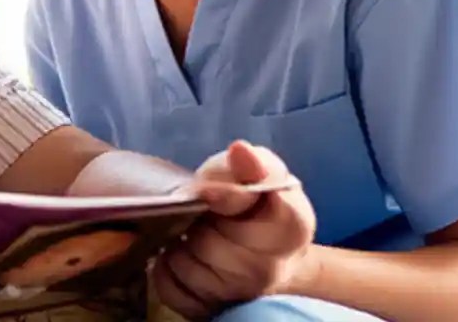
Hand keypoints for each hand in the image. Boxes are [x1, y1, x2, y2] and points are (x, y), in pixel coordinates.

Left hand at [152, 141, 316, 319]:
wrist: (258, 244)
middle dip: (197, 220)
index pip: (260, 216)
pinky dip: (164, 267)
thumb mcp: (255, 170)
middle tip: (204, 211)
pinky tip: (181, 252)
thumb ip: (249, 163)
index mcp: (292, 227)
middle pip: (209, 242)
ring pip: (185, 265)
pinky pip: (168, 286)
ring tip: (194, 231)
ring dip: (179, 242)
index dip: (227, 199)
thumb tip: (241, 151)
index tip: (207, 191)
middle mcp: (271, 270)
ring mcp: (239, 295)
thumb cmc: (254, 200)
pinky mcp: (207, 310)